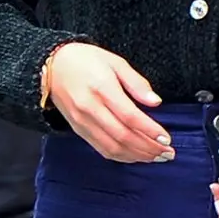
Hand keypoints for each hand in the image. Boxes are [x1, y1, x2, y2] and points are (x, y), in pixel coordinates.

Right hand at [45, 43, 170, 163]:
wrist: (50, 66)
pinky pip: (101, 148)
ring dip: (137, 156)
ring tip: (156, 157)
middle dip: (148, 148)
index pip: (129, 116)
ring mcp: (82, 121)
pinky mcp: (78, 129)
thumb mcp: (115, 61)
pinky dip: (121, 156)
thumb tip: (156, 102)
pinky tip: (136, 156)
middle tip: (168, 153)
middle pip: (123, 135)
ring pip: (112, 147)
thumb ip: (136, 82)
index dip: (149, 130)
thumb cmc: (85, 60)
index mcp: (101, 87)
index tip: (166, 137)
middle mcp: (90, 108)